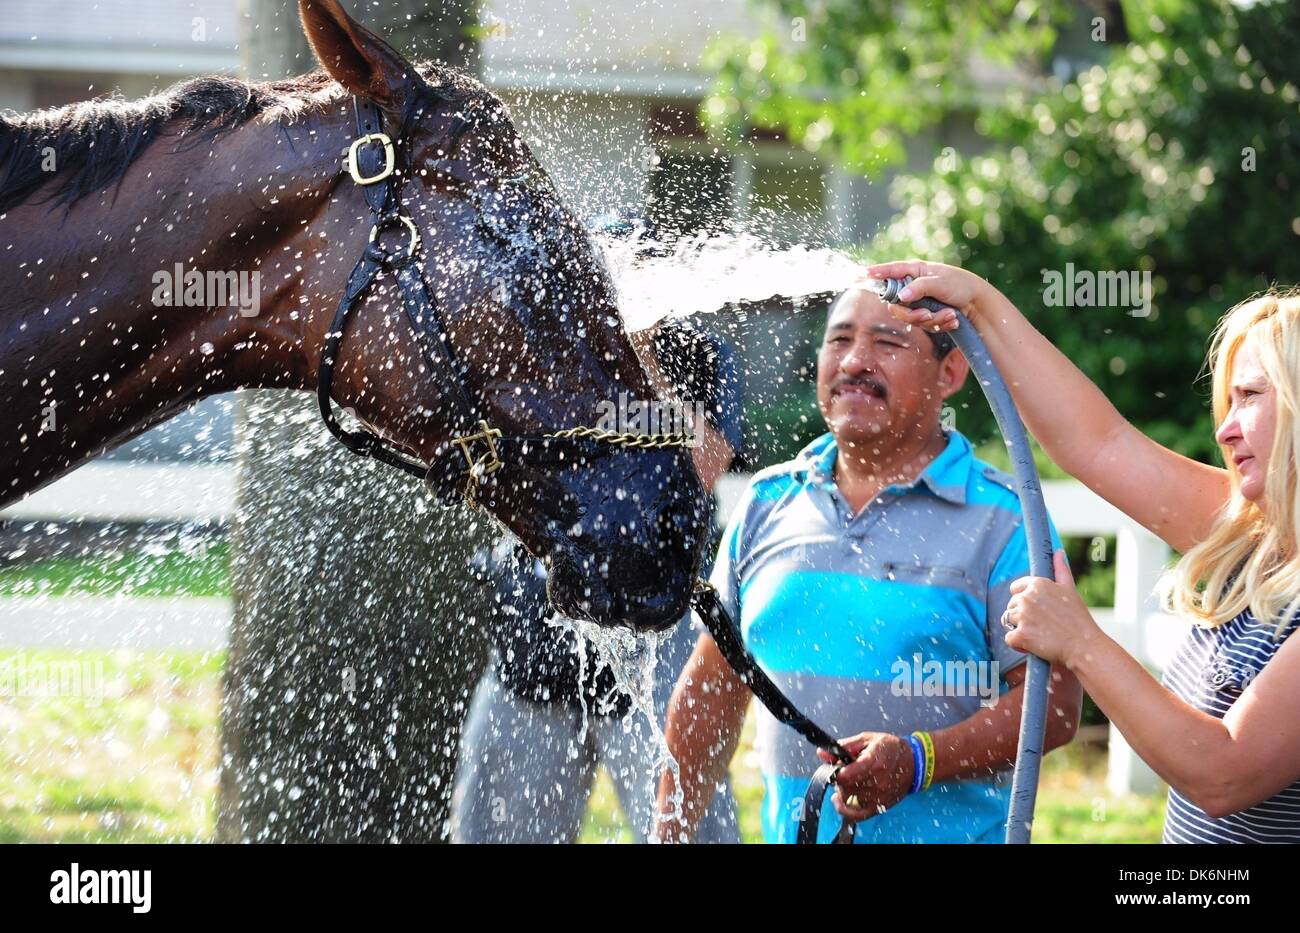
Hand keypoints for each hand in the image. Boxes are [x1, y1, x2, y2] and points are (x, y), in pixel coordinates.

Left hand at [816, 731, 913, 822]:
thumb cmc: (890, 748)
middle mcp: (877, 782)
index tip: (835, 766)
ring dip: (843, 789)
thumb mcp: (866, 740)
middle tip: (843, 770)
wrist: (914, 763)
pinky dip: (845, 810)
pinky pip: (857, 815)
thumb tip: (822, 753)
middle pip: (845, 786)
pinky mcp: (880, 806)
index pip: (846, 775)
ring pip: (849, 798)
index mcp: (874, 762)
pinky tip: (838, 800)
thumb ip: (844, 747)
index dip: (835, 771)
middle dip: (839, 778)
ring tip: (850, 779)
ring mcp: (879, 796)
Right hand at [857, 259, 997, 331]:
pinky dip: (940, 324)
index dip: (875, 273)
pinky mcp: (926, 314)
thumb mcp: (940, 282)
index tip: (861, 274)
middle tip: (928, 314)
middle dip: (913, 314)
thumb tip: (900, 296)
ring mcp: (919, 302)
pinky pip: (924, 325)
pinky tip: (952, 318)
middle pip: (896, 305)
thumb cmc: (960, 285)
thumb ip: (919, 288)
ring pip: (911, 319)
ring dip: (932, 319)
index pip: (890, 271)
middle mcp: (913, 288)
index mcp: (914, 272)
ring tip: (950, 314)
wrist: (978, 303)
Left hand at [1003, 550, 1100, 668]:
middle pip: (1012, 605)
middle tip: (1043, 624)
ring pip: (1008, 621)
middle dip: (1022, 615)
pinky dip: (1018, 644)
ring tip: (1039, 633)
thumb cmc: (1078, 619)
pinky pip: (1009, 638)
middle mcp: (1028, 597)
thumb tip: (1058, 551)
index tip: (1037, 609)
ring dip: (1020, 628)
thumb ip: (1061, 569)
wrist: (1084, 646)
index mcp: (1038, 584)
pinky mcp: (1021, 634)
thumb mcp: (1070, 590)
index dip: (1024, 599)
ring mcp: (1023, 616)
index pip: (1015, 589)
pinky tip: (1033, 644)